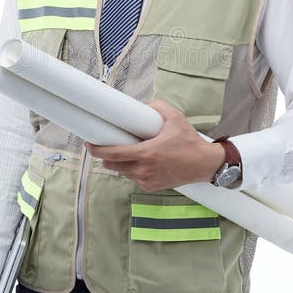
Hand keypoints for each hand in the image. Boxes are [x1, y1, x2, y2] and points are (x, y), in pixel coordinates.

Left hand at [84, 98, 225, 190]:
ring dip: (120, 162)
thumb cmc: (189, 141)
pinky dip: (131, 170)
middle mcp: (143, 169)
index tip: (88, 144)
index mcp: (146, 153)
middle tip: (110, 143)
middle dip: (107, 155)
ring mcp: (147, 180)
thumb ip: (157, 107)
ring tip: (129, 151)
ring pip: (121, 172)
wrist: (204, 164)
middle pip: (112, 165)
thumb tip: (143, 106)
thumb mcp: (175, 117)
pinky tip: (141, 161)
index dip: (96, 150)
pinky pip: (133, 178)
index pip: (112, 154)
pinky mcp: (151, 186)